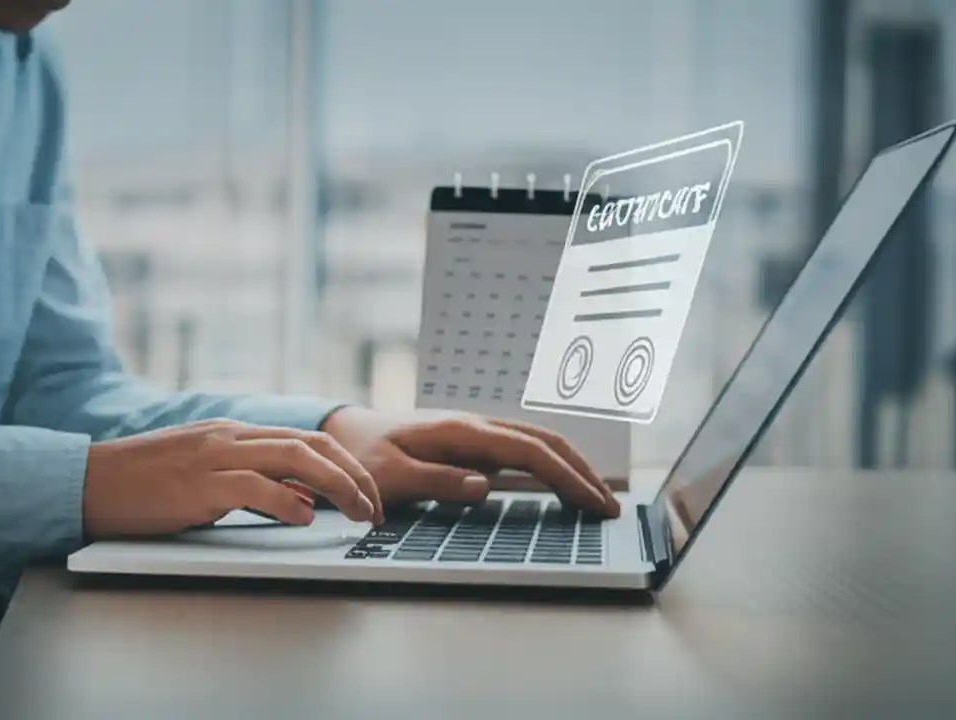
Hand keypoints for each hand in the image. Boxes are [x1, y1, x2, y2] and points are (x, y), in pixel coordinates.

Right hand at [83, 419, 383, 537]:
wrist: (88, 482)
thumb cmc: (144, 485)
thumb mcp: (207, 477)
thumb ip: (255, 483)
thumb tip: (303, 499)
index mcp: (235, 433)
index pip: (307, 439)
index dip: (346, 465)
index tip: (368, 493)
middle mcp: (231, 437)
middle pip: (312, 444)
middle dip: (354, 475)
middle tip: (376, 508)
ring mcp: (215, 456)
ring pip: (294, 458)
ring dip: (336, 486)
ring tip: (358, 513)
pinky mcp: (197, 484)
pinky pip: (252, 486)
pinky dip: (285, 501)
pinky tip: (305, 518)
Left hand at [321, 407, 619, 516]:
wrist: (343, 432)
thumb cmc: (363, 456)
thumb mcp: (391, 475)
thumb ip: (437, 481)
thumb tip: (486, 486)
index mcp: (461, 431)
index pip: (530, 452)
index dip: (567, 477)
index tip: (594, 501)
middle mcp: (475, 424)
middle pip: (545, 442)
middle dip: (582, 472)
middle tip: (611, 506)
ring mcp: (476, 430)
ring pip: (538, 442)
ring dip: (571, 466)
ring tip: (597, 497)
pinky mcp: (472, 440)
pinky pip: (521, 449)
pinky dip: (550, 464)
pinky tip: (561, 483)